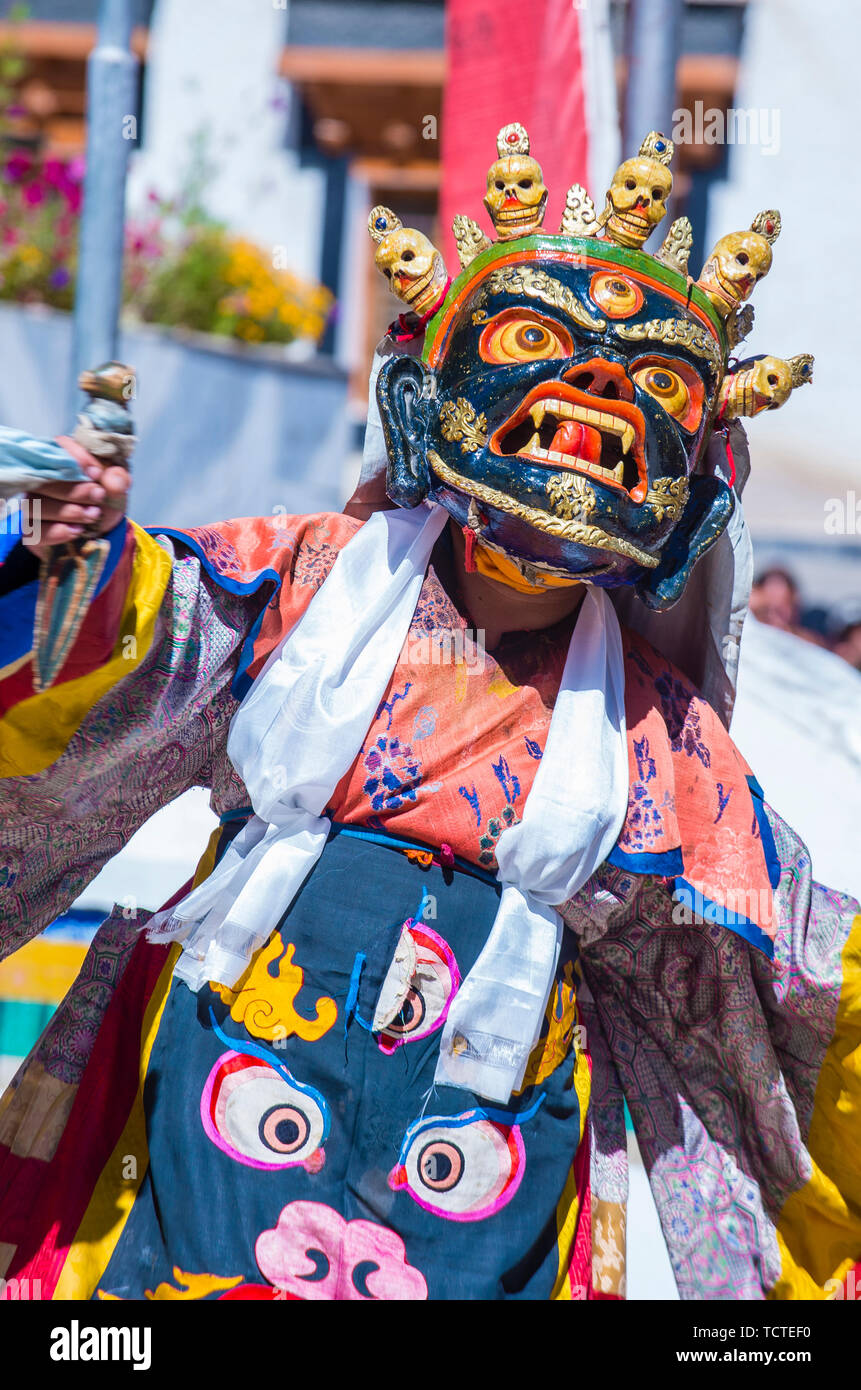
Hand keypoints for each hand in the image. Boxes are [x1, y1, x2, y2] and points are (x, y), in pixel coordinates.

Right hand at [22, 436, 130, 560]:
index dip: (77, 458)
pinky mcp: (30, 527)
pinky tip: (76, 530)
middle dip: (75, 490)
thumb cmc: (103, 501)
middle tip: (99, 496)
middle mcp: (40, 477)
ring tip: (93, 516)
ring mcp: (31, 502)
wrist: (100, 530)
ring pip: (37, 504)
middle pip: (45, 479)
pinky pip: (33, 529)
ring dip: (67, 511)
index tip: (97, 473)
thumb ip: (118, 480)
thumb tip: (112, 481)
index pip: (59, 447)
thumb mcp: (116, 489)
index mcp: (62, 458)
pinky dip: (55, 531)